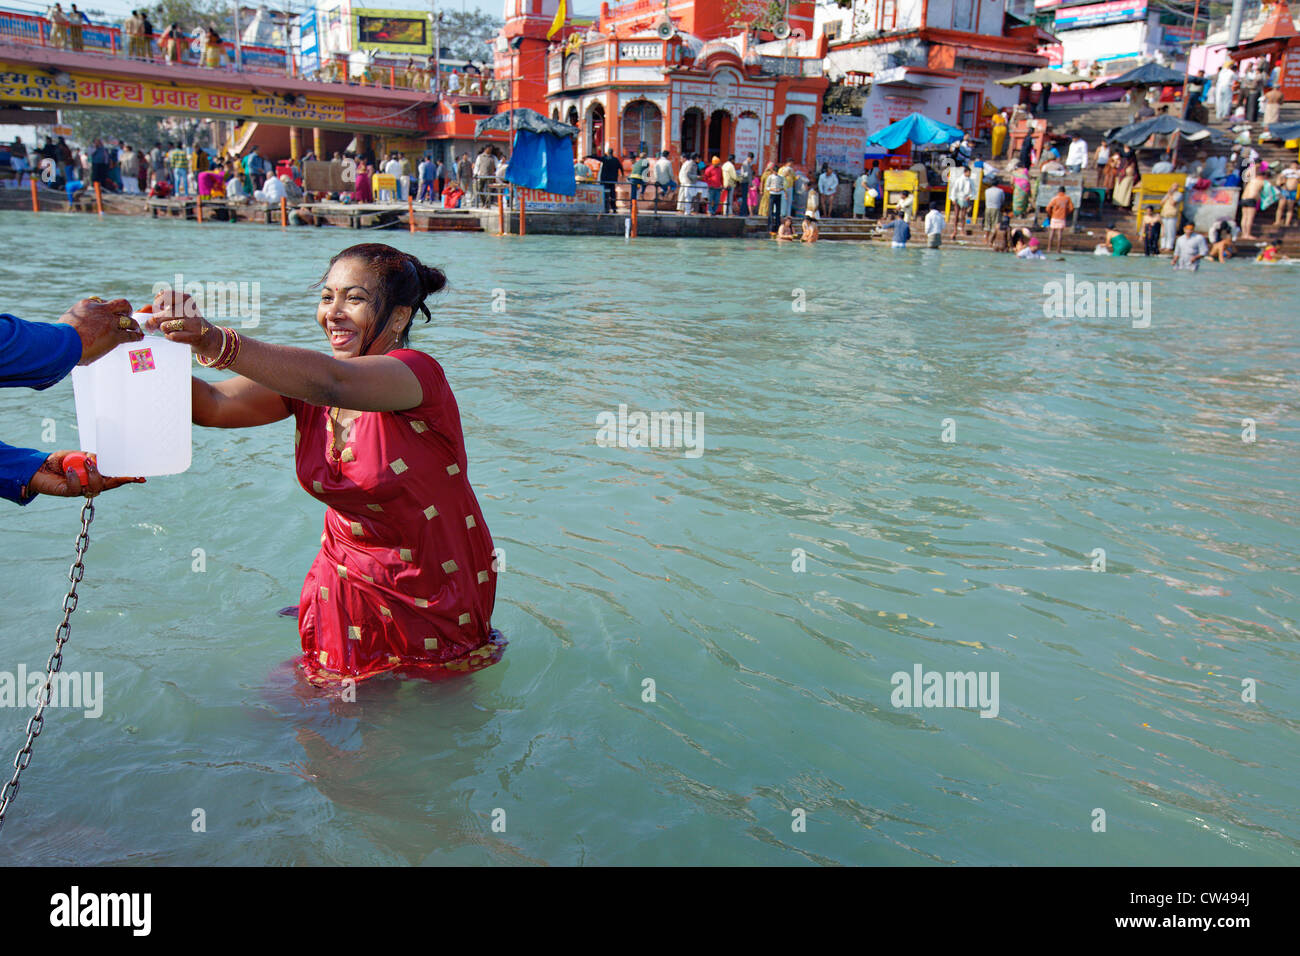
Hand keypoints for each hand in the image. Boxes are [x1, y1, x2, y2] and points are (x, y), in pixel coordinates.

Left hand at [27, 451, 144, 498]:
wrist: (37, 468)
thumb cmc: (59, 461)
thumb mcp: (77, 454)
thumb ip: (89, 457)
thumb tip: (97, 461)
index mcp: (97, 475)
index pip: (115, 477)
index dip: (128, 478)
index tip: (141, 477)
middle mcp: (92, 484)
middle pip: (110, 484)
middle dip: (119, 479)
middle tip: (128, 474)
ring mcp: (81, 490)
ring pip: (96, 486)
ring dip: (93, 473)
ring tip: (84, 461)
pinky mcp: (69, 493)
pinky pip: (77, 487)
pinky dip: (74, 477)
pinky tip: (68, 469)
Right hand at [59, 297, 143, 364]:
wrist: (62, 343)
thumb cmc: (59, 336)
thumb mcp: (66, 320)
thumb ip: (76, 321)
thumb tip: (76, 329)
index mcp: (87, 305)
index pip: (103, 302)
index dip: (108, 308)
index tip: (109, 314)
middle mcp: (101, 310)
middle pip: (121, 304)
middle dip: (126, 310)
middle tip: (127, 317)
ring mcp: (109, 323)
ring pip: (129, 320)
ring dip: (133, 325)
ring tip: (134, 329)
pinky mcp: (114, 336)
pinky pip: (130, 334)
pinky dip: (136, 336)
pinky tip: (138, 338)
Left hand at [148, 288, 218, 357]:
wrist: (209, 337)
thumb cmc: (187, 322)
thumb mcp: (178, 310)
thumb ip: (160, 308)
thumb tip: (143, 315)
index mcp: (186, 298)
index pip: (163, 296)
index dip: (157, 304)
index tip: (160, 309)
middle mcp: (190, 309)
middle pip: (161, 315)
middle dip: (154, 321)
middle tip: (153, 325)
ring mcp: (194, 323)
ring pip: (165, 326)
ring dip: (164, 330)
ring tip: (169, 330)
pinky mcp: (194, 336)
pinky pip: (171, 336)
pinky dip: (170, 337)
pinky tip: (175, 336)